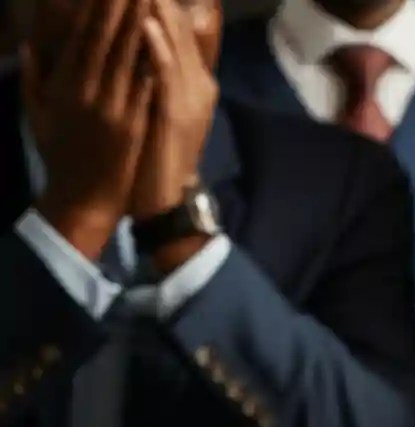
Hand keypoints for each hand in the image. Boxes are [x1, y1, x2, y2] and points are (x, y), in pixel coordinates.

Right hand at [24, 0, 153, 259]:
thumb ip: (35, 78)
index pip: (83, 36)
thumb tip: (31, 45)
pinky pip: (144, 85)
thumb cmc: (60, 156)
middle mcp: (86, 91)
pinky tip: (162, 37)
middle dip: (120, 4)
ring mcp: (111, 107)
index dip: (97, 6)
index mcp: (64, 85)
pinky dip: (152, 59)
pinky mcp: (132, 124)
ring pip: (128, 56)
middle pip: (106, 38)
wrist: (82, 200)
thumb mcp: (37, 115)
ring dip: (140, 22)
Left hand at [130, 0, 219, 272]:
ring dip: (162, 13)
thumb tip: (162, 43)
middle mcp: (200, 83)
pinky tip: (148, 28)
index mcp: (198, 79)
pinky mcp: (175, 116)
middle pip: (184, 27)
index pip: (189, 27)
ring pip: (177, 46)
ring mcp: (190, 99)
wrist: (166, 197)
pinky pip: (166, 77)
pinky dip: (158, 51)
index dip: (175, 1)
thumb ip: (171, 73)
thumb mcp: (170, 106)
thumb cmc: (161, 150)